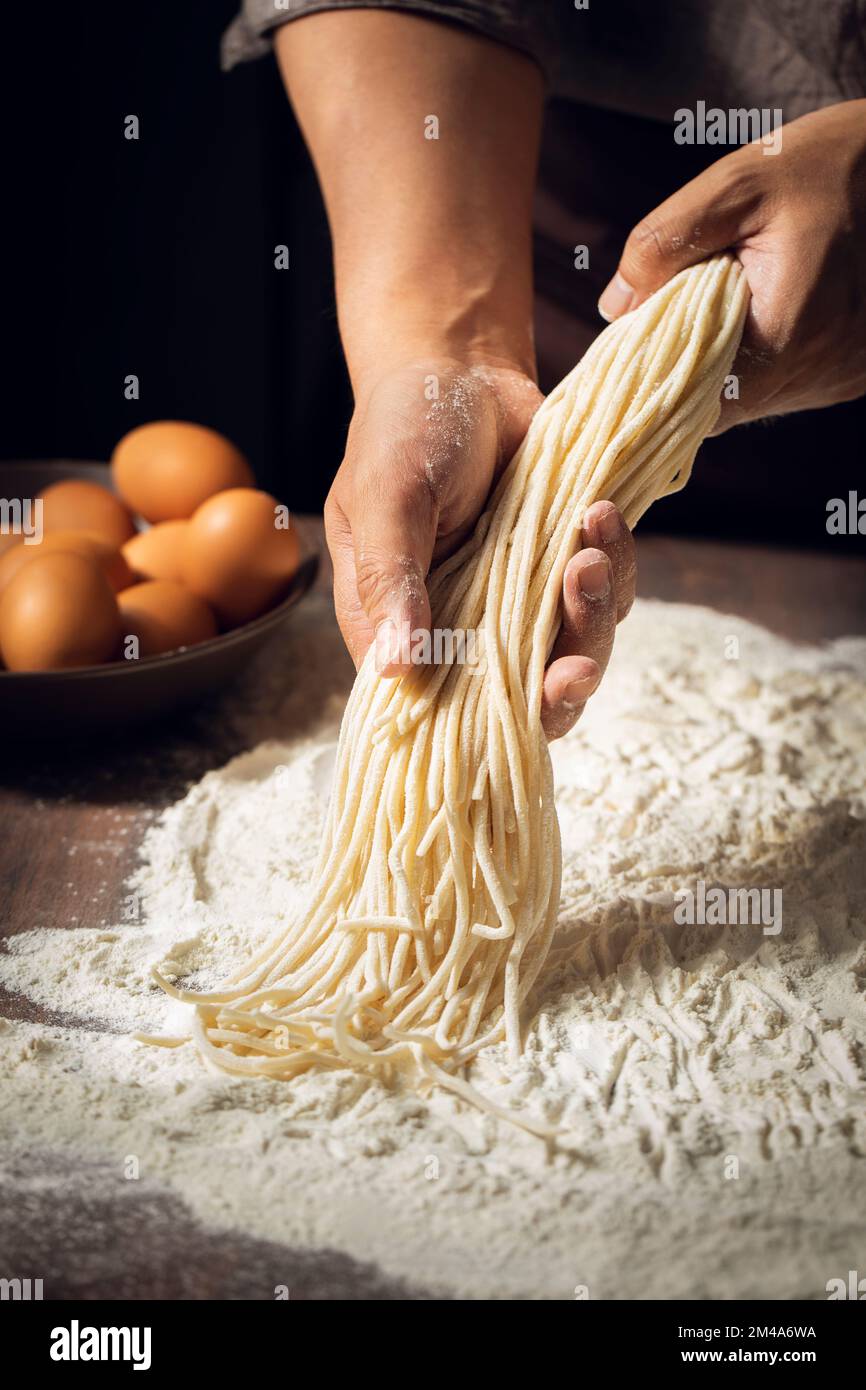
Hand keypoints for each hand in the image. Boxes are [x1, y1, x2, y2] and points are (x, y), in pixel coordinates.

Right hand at [324, 357, 635, 738]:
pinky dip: (616, 564)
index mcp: (403, 627)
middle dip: (560, 685)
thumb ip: (390, 579)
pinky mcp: (564, 567)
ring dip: (593, 615)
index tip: (529, 701)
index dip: (488, 722)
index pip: (441, 706)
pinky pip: (608, 593)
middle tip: (575, 662)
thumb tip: (393, 667)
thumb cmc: (403, 430)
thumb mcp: (385, 500)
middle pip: (523, 695)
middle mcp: (464, 628)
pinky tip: (603, 517)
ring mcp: (520, 602)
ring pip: (576, 648)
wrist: (461, 368)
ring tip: (590, 550)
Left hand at [598, 99, 865, 429]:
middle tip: (670, 319)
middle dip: (690, 371)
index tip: (636, 350)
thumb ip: (664, 244)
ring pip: (756, 399)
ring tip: (723, 308)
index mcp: (789, 336)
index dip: (660, 384)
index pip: (699, 404)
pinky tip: (763, 313)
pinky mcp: (855, 374)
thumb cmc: (823, 163)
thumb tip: (614, 305)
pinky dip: (764, 360)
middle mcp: (822, 373)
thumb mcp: (735, 185)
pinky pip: (789, 384)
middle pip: (726, 407)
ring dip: (728, 365)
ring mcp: (843, 379)